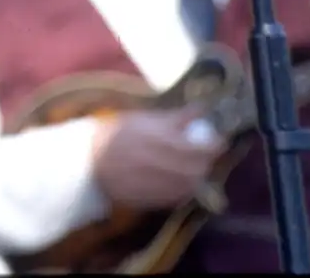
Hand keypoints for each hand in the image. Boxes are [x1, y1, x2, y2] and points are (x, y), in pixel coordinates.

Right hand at [90, 109, 225, 209]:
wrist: (90, 160)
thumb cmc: (118, 133)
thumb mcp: (145, 119)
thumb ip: (177, 117)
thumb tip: (204, 108)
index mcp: (159, 140)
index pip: (200, 148)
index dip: (215, 146)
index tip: (219, 141)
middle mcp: (160, 164)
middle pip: (197, 169)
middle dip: (206, 162)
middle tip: (205, 155)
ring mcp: (156, 185)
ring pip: (190, 186)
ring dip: (196, 177)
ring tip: (193, 168)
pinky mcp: (150, 200)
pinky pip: (177, 198)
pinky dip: (184, 189)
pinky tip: (179, 180)